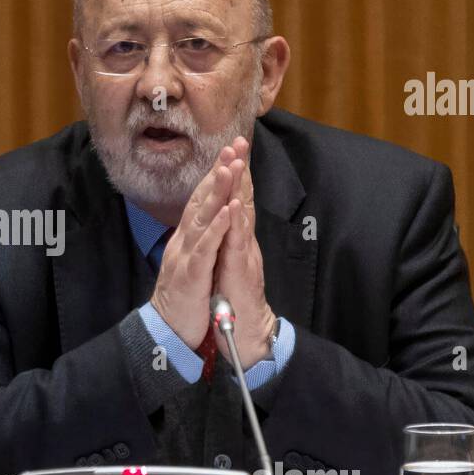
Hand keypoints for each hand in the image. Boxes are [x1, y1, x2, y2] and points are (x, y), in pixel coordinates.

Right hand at [149, 145, 244, 348]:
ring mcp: (185, 256)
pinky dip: (217, 228)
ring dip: (217, 191)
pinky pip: (205, 248)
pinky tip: (228, 211)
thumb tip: (206, 219)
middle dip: (217, 172)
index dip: (215, 175)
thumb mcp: (193, 263)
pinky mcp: (190, 275)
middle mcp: (184, 241)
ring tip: (231, 167)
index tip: (230, 151)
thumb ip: (199, 240)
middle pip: (201, 201)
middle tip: (231, 146)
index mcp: (188, 239)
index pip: (202, 201)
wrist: (167, 333)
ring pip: (202, 218)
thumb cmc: (185, 299)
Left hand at [213, 138, 276, 369]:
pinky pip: (238, 247)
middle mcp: (243, 242)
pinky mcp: (240, 273)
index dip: (234, 174)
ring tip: (238, 163)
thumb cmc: (235, 299)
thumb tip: (226, 219)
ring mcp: (244, 256)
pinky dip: (236, 226)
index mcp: (237, 239)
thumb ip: (228, 241)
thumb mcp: (227, 263)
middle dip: (241, 170)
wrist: (247, 333)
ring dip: (240, 190)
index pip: (236, 200)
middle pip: (243, 200)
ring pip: (243, 216)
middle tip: (239, 141)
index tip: (231, 147)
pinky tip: (235, 208)